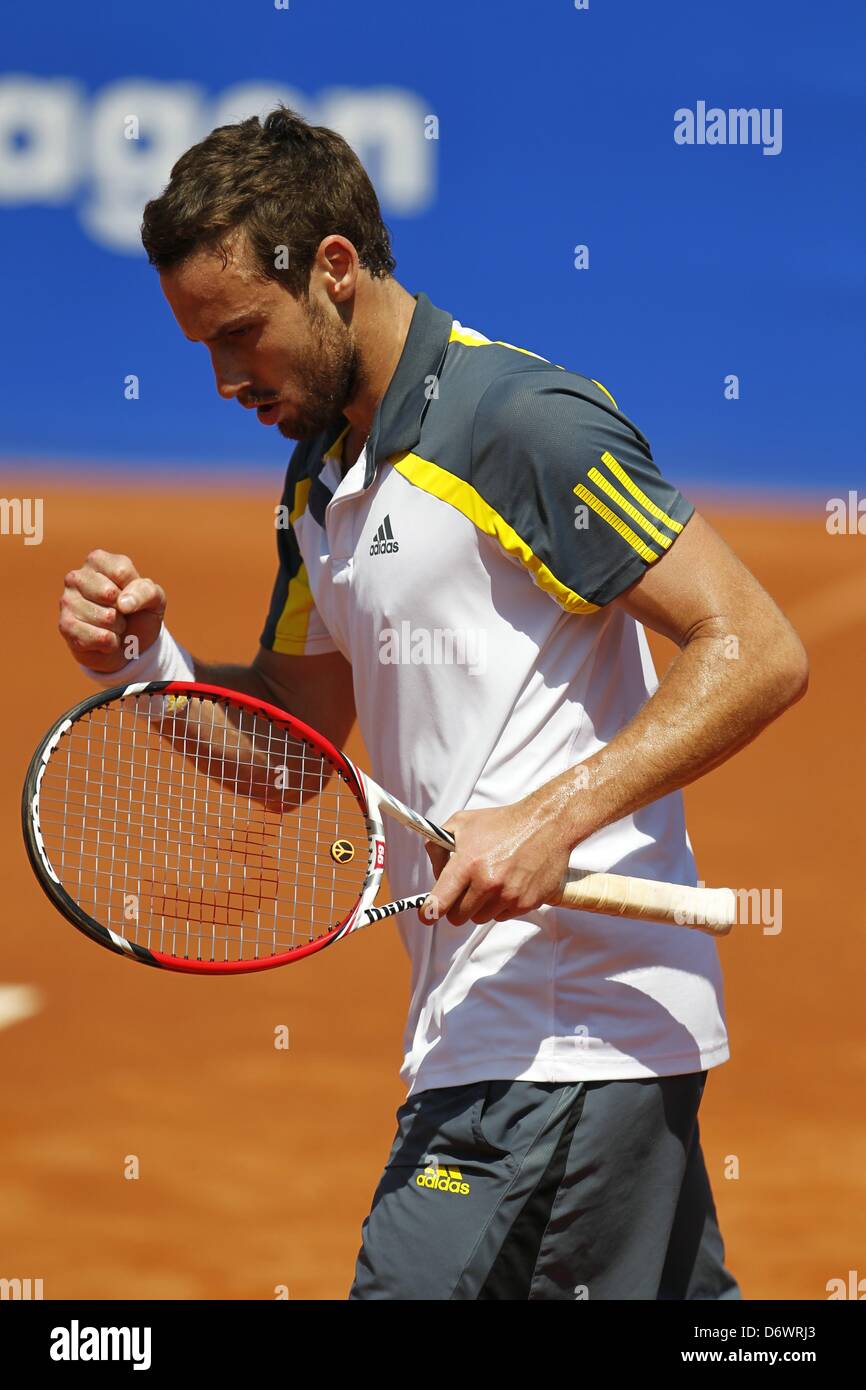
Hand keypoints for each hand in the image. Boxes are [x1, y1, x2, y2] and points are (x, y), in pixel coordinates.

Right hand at [58, 549, 165, 673]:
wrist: (127, 646)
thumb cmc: (138, 614)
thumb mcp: (154, 598)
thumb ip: (146, 592)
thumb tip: (122, 603)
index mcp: (97, 561)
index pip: (122, 571)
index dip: (135, 590)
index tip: (130, 596)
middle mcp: (77, 577)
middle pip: (110, 593)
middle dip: (124, 610)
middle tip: (120, 613)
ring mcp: (67, 601)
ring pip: (105, 617)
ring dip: (117, 628)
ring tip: (112, 626)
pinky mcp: (65, 626)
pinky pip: (98, 637)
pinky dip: (110, 643)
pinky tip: (104, 638)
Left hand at [421, 794, 573, 926]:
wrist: (547, 823)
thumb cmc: (503, 822)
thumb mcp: (463, 822)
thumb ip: (438, 845)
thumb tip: (434, 873)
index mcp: (468, 863)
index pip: (441, 900)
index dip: (431, 911)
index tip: (428, 915)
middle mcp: (487, 882)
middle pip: (458, 916)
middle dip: (457, 907)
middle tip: (464, 892)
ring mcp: (508, 895)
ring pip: (481, 917)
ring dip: (481, 905)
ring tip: (492, 881)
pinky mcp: (527, 903)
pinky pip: (503, 915)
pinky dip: (502, 904)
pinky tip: (509, 882)